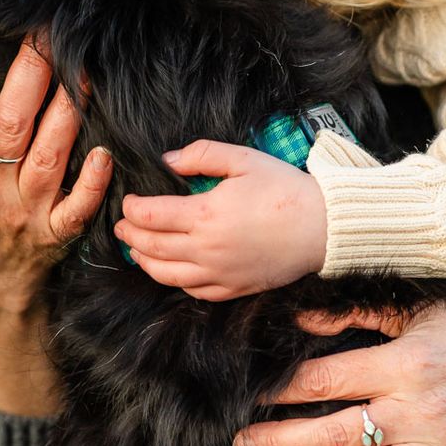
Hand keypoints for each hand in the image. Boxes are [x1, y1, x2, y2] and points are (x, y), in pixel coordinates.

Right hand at [0, 29, 113, 305]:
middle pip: (11, 122)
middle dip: (32, 71)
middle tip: (50, 28)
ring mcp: (23, 209)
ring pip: (48, 155)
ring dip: (69, 111)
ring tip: (86, 67)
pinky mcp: (55, 232)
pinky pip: (76, 208)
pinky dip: (91, 182)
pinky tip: (104, 151)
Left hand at [113, 140, 327, 299]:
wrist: (324, 227)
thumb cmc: (286, 190)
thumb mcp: (243, 159)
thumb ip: (201, 155)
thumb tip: (167, 160)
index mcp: (205, 215)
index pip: (150, 216)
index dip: (132, 209)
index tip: (129, 202)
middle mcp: (207, 250)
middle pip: (151, 247)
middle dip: (130, 235)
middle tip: (122, 225)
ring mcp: (219, 273)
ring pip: (165, 275)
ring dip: (144, 262)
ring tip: (136, 250)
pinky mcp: (234, 288)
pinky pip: (193, 291)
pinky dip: (174, 281)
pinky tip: (171, 270)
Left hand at [230, 287, 445, 445]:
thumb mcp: (416, 307)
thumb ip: (356, 316)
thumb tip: (300, 319)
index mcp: (405, 362)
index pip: (323, 382)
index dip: (281, 391)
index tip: (252, 397)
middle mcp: (424, 408)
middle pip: (335, 433)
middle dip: (280, 441)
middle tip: (244, 444)